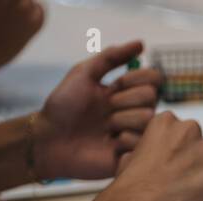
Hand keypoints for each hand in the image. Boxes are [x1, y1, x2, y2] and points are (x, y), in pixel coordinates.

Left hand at [33, 41, 163, 180]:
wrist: (49, 140)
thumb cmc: (63, 107)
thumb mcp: (84, 74)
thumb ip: (111, 57)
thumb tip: (142, 43)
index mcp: (123, 92)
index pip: (152, 78)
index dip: (137, 79)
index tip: (116, 85)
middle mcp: (132, 111)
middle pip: (151, 97)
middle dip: (124, 101)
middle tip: (104, 111)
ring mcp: (134, 133)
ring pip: (148, 119)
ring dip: (121, 121)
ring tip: (104, 130)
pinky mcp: (132, 155)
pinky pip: (141, 143)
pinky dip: (122, 142)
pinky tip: (107, 145)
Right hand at [106, 111, 202, 200]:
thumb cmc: (132, 185)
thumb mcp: (133, 155)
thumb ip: (154, 149)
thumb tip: (158, 156)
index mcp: (167, 121)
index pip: (184, 139)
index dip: (176, 159)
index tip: (164, 172)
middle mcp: (191, 128)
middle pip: (202, 150)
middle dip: (194, 167)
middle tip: (176, 186)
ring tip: (183, 196)